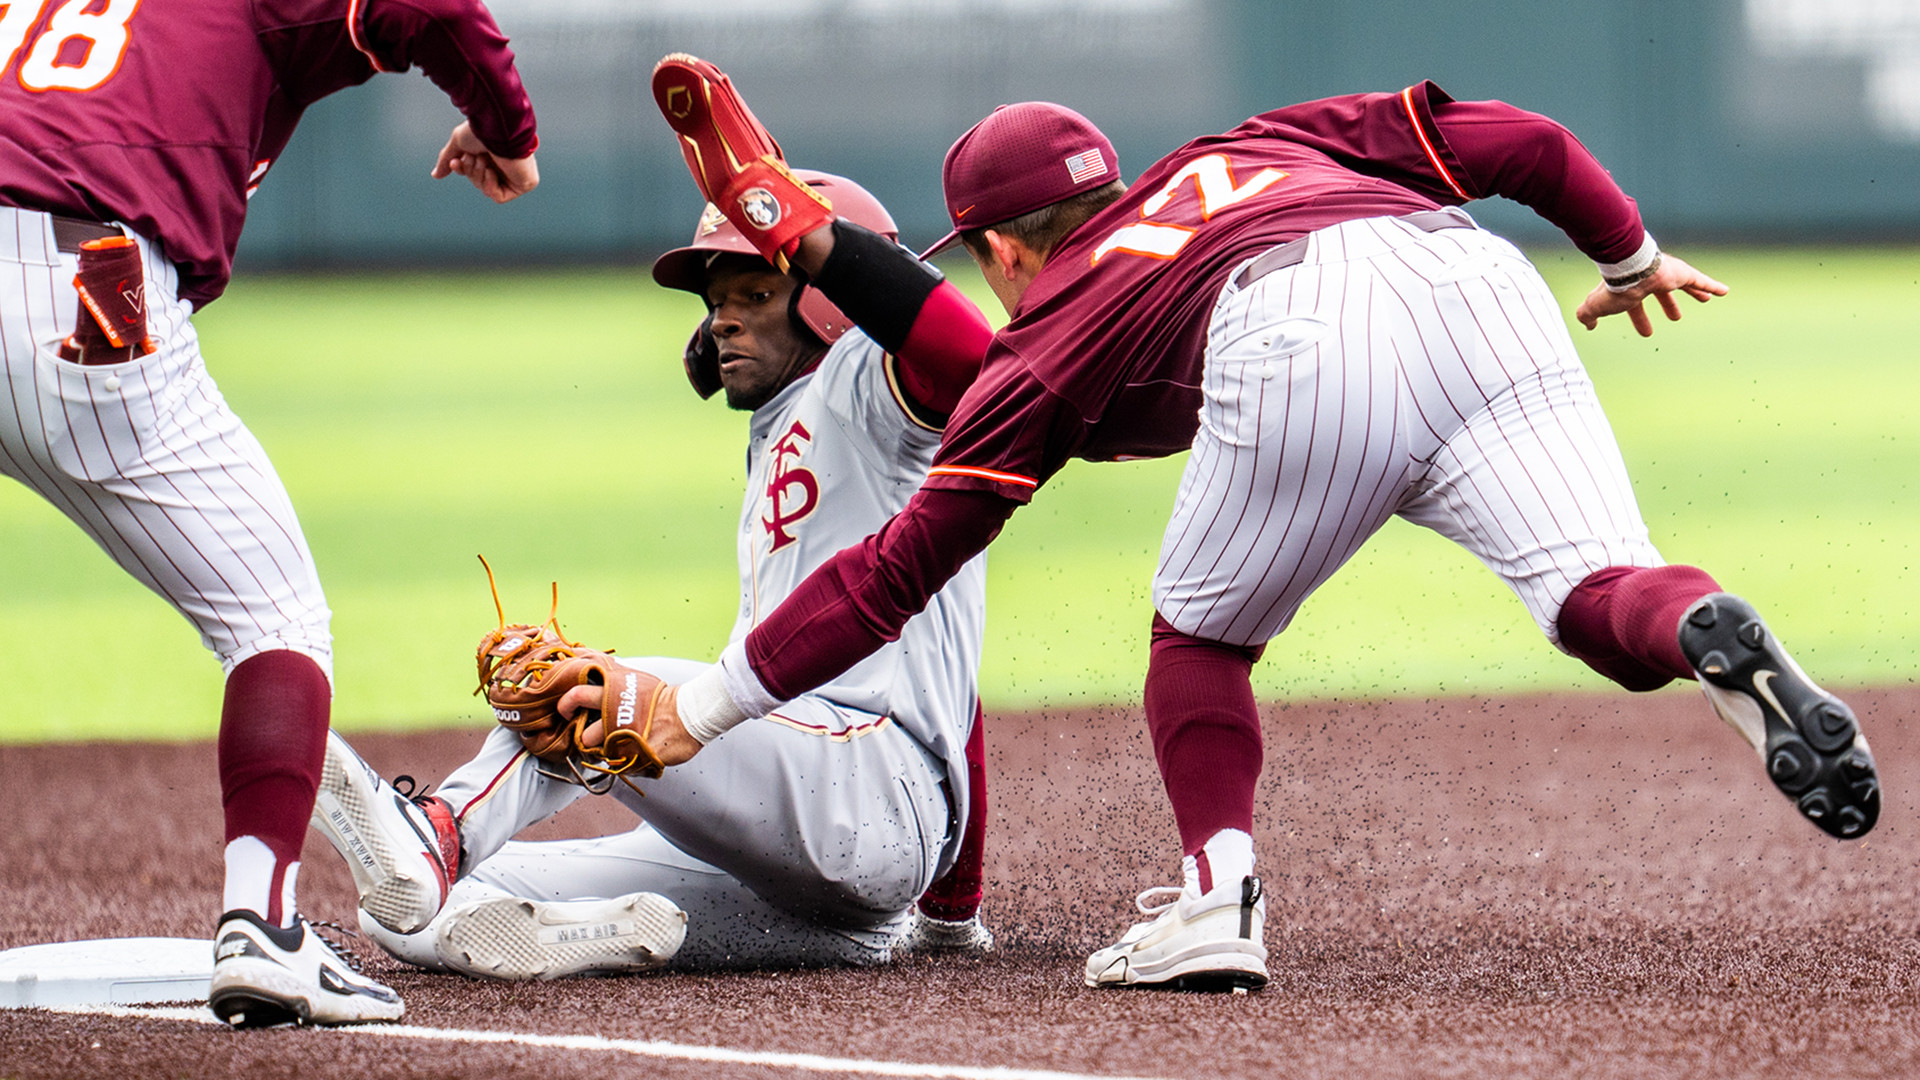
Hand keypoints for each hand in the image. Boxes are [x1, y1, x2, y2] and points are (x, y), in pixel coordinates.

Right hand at [431, 121, 538, 203]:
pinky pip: (500, 197)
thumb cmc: (481, 130)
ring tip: (483, 160)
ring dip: (479, 176)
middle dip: (471, 171)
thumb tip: (435, 175)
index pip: (473, 171)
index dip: (463, 169)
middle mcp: (505, 163)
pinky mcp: (525, 183)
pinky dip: (490, 187)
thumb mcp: (458, 143)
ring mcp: (516, 174)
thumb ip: (447, 159)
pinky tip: (491, 172)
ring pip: (487, 189)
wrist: (498, 127)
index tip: (456, 162)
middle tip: (472, 158)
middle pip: (478, 181)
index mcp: (493, 152)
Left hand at [559, 683, 704, 767]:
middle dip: (586, 739)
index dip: (566, 705)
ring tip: (620, 745)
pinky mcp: (636, 755)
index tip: (565, 711)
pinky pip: (621, 765)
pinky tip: (636, 751)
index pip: (576, 695)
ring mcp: (625, 737)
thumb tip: (586, 659)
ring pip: (602, 753)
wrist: (690, 714)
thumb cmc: (661, 697)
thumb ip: (610, 677)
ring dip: (608, 751)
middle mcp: (614, 715)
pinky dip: (626, 760)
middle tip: (594, 737)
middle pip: (584, 735)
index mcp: (612, 692)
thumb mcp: (632, 679)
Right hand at [1575, 253, 1727, 336]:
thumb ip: (1588, 315)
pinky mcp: (1683, 274)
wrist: (1628, 271)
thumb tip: (1588, 326)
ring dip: (1694, 293)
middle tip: (1675, 318)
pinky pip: (1701, 280)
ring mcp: (1669, 276)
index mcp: (1631, 289)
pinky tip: (1725, 292)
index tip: (1647, 332)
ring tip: (1704, 300)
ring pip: (1684, 285)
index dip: (1640, 319)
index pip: (1637, 306)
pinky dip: (1713, 286)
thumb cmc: (1613, 289)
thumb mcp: (1595, 307)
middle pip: (1662, 295)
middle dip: (1669, 306)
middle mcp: (1651, 281)